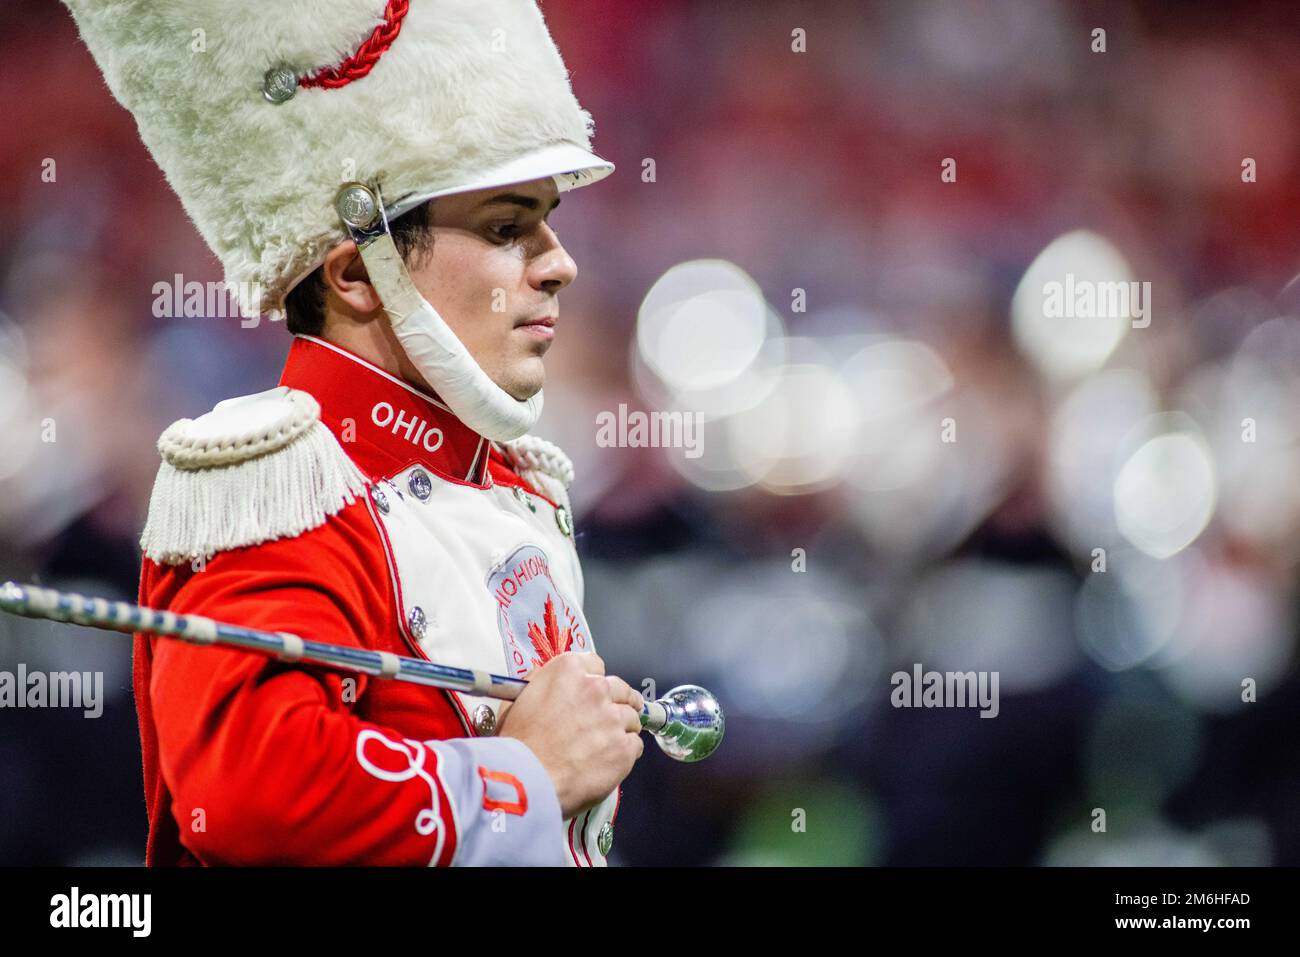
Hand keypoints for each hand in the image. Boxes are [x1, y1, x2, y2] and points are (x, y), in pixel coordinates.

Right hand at [496, 652, 644, 818]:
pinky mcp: (624, 747)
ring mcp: (613, 718)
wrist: (525, 779)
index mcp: (568, 670)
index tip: (593, 693)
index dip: (593, 682)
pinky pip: (635, 745)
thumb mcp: (516, 700)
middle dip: (617, 703)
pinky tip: (608, 763)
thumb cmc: (516, 745)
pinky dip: (625, 754)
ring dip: (621, 730)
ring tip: (604, 747)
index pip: (595, 664)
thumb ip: (540, 685)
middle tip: (607, 720)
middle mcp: (595, 688)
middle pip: (621, 690)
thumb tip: (550, 683)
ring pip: (631, 718)